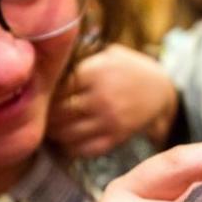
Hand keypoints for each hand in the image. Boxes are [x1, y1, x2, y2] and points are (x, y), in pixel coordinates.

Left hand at [48, 44, 177, 157]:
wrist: (161, 92)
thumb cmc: (128, 68)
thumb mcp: (108, 53)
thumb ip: (80, 56)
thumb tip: (45, 61)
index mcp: (96, 72)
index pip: (55, 87)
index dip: (44, 91)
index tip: (41, 91)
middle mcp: (101, 98)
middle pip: (57, 112)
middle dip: (45, 114)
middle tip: (40, 112)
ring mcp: (109, 121)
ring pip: (66, 133)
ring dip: (54, 131)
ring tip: (51, 124)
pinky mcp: (116, 138)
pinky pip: (83, 149)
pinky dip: (69, 146)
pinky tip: (67, 137)